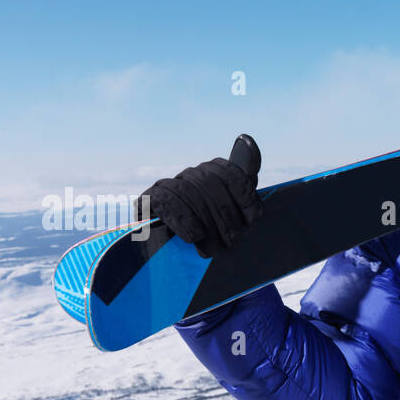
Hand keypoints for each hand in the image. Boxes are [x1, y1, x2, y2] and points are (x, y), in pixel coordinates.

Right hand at [135, 134, 262, 258]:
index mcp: (214, 173)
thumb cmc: (213, 235)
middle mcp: (191, 175)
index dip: (244, 197)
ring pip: (190, 193)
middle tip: (232, 241)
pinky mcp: (148, 200)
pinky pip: (167, 203)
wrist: (177, 259)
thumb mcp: (236, 213)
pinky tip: (194, 236)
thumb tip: (247, 140)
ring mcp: (168, 186)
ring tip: (214, 248)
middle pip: (211, 185)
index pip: (232, 174)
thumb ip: (244, 183)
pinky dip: (184, 221)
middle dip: (225, 217)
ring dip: (206, 224)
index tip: (251, 219)